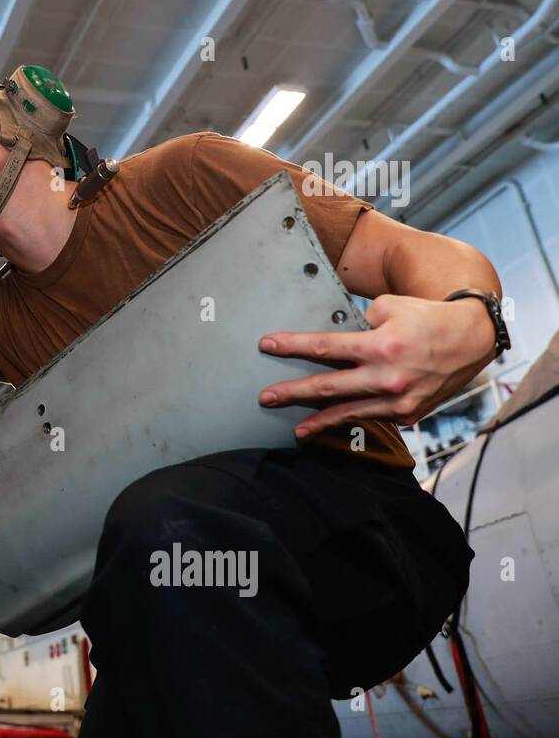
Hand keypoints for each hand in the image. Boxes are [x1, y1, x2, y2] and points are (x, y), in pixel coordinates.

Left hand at [257, 293, 497, 438]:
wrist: (472, 338)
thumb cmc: (426, 318)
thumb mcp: (390, 307)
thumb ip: (360, 325)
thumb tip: (339, 344)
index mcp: (381, 346)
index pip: (325, 347)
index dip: (292, 346)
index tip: (266, 345)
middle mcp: (388, 377)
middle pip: (328, 387)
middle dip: (292, 392)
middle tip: (266, 397)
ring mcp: (399, 400)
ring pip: (349, 413)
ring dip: (320, 422)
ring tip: (297, 430)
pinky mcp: (409, 413)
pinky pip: (373, 418)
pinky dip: (353, 421)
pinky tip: (334, 425)